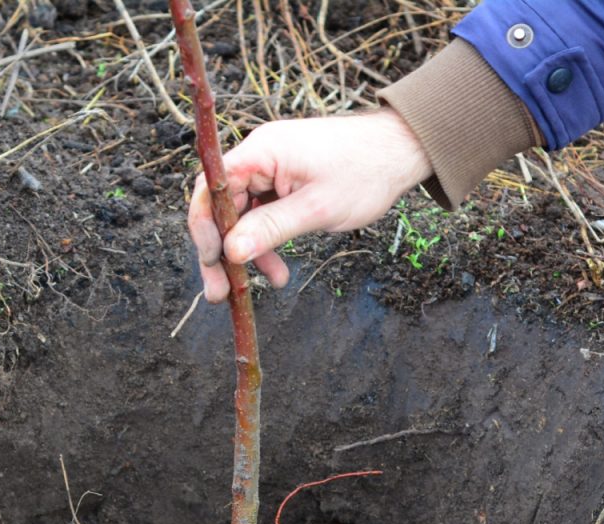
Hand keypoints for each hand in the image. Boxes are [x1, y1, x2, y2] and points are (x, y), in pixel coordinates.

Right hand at [188, 108, 431, 302]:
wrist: (398, 152)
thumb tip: (231, 253)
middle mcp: (258, 157)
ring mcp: (269, 171)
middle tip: (220, 293)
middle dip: (220, 252)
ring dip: (246, 254)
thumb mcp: (317, 208)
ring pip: (241, 218)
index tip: (212, 262)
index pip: (212, 188)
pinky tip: (277, 272)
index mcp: (261, 151)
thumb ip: (271, 229)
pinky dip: (266, 245)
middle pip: (221, 207)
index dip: (204, 227)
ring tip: (257, 288)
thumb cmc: (365, 172)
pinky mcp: (281, 183)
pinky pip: (261, 217)